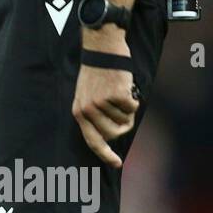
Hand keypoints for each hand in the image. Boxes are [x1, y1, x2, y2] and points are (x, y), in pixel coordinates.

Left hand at [72, 34, 137, 168]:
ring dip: (128, 109)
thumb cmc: (97, 73)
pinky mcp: (116, 95)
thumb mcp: (87, 96)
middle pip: (113, 134)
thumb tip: (112, 135)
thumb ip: (94, 116)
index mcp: (78, 113)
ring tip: (120, 93)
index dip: (105, 154)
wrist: (101, 49)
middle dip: (123, 125)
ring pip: (125, 120)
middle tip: (125, 111)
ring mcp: (101, 104)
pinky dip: (134, 100)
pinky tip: (126, 87)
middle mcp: (88, 111)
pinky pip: (132, 108)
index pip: (92, 141)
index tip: (117, 164)